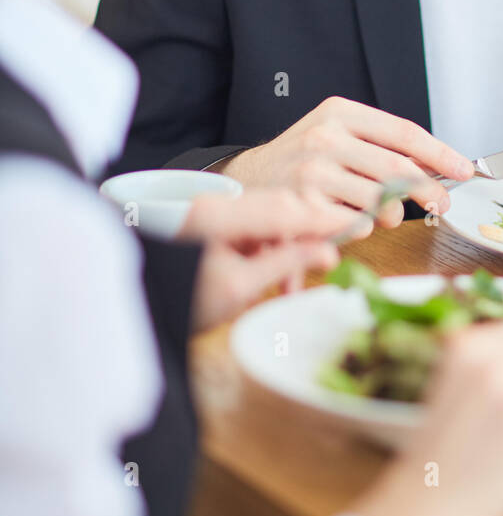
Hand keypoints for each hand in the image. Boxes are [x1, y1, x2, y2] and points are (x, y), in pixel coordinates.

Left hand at [180, 188, 373, 330]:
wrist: (131, 310)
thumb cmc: (178, 300)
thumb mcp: (237, 289)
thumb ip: (284, 265)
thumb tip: (326, 253)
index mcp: (219, 215)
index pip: (286, 207)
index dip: (325, 216)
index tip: (358, 222)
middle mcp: (215, 205)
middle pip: (279, 207)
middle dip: (309, 231)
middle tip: (332, 255)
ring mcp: (209, 214)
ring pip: (267, 219)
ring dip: (287, 246)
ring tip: (293, 284)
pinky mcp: (207, 226)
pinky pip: (251, 229)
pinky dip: (268, 250)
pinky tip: (274, 276)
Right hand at [213, 97, 473, 226]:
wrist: (247, 180)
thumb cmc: (302, 159)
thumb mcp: (338, 136)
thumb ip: (381, 146)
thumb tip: (438, 166)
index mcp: (340, 112)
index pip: (404, 132)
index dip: (440, 153)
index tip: (464, 170)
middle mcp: (326, 137)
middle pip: (398, 169)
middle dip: (429, 191)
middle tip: (441, 205)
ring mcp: (313, 171)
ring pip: (380, 201)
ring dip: (391, 215)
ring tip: (382, 215)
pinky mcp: (304, 206)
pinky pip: (356, 224)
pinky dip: (363, 229)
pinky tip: (351, 223)